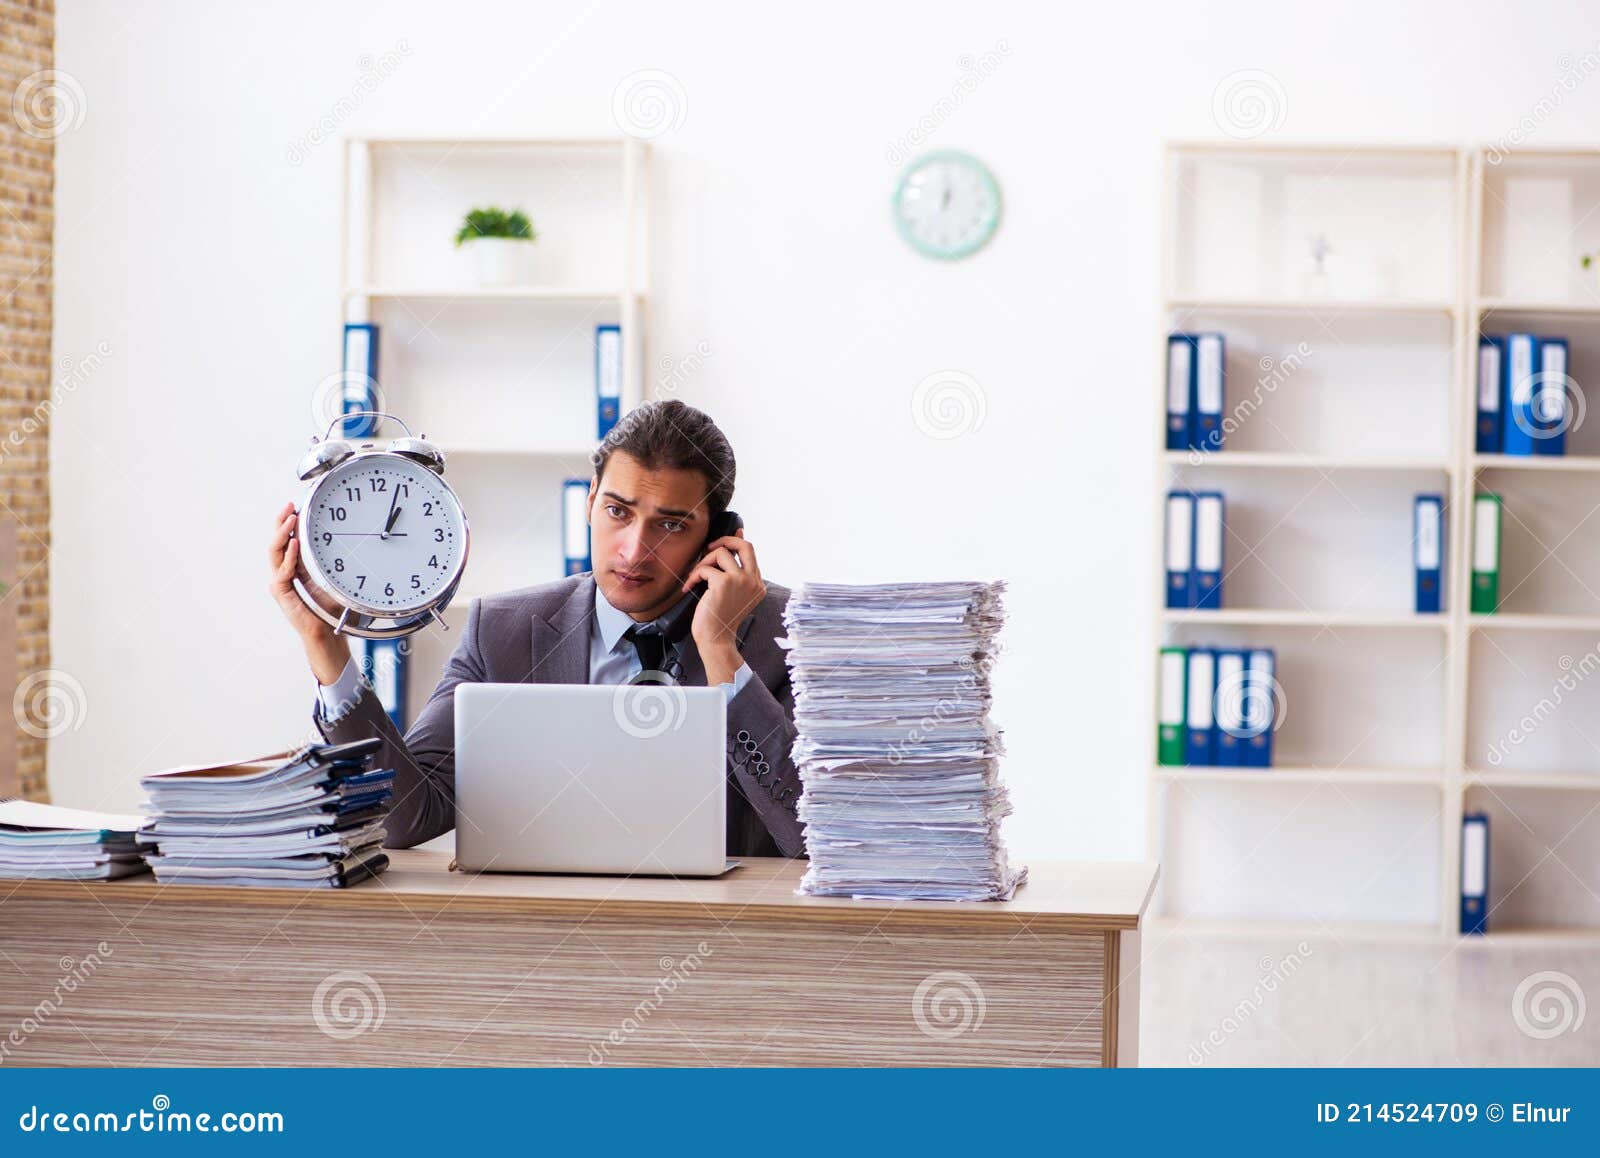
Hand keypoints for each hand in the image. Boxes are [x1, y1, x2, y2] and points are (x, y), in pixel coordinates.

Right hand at [267, 502, 350, 685]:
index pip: (291, 537)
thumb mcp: (340, 577)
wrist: (330, 634)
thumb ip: (341, 560)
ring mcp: (282, 582)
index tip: (299, 504)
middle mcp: (287, 571)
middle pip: (279, 540)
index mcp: (299, 565)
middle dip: (283, 521)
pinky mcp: (282, 594)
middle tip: (291, 506)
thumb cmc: (336, 608)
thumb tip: (361, 539)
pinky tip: (295, 544)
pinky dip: (288, 557)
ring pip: (276, 552)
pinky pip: (282, 572)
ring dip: (283, 534)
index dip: (292, 521)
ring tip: (290, 519)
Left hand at [683, 528, 765, 685]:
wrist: (716, 640)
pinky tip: (689, 588)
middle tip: (710, 548)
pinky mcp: (724, 582)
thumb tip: (729, 554)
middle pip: (744, 545)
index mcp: (757, 585)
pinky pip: (705, 568)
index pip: (751, 553)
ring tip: (696, 578)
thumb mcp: (733, 596)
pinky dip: (693, 576)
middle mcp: (753, 581)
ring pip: (720, 553)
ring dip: (703, 563)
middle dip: (725, 540)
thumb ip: (734, 574)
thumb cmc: (720, 620)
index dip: (737, 542)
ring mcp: (740, 580)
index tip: (728, 537)